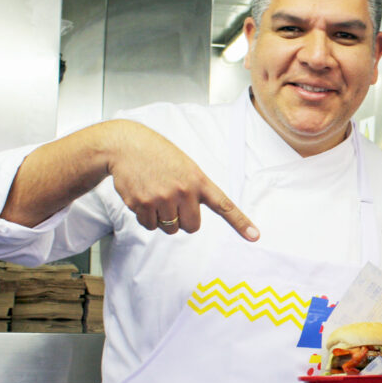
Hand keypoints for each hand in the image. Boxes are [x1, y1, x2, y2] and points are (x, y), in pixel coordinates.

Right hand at [107, 120, 258, 239]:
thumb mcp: (185, 166)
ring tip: (156, 195)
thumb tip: (191, 219)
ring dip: (163, 219)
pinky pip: (149, 225)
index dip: (240, 223)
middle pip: (192, 227)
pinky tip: (142, 196)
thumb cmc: (159, 155)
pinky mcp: (141, 204)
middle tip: (173, 203)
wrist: (126, 146)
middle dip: (183, 220)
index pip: (224, 205)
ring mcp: (162, 198)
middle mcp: (183, 191)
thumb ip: (194, 189)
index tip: (255, 237)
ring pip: (169, 229)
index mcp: (198, 180)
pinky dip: (146, 217)